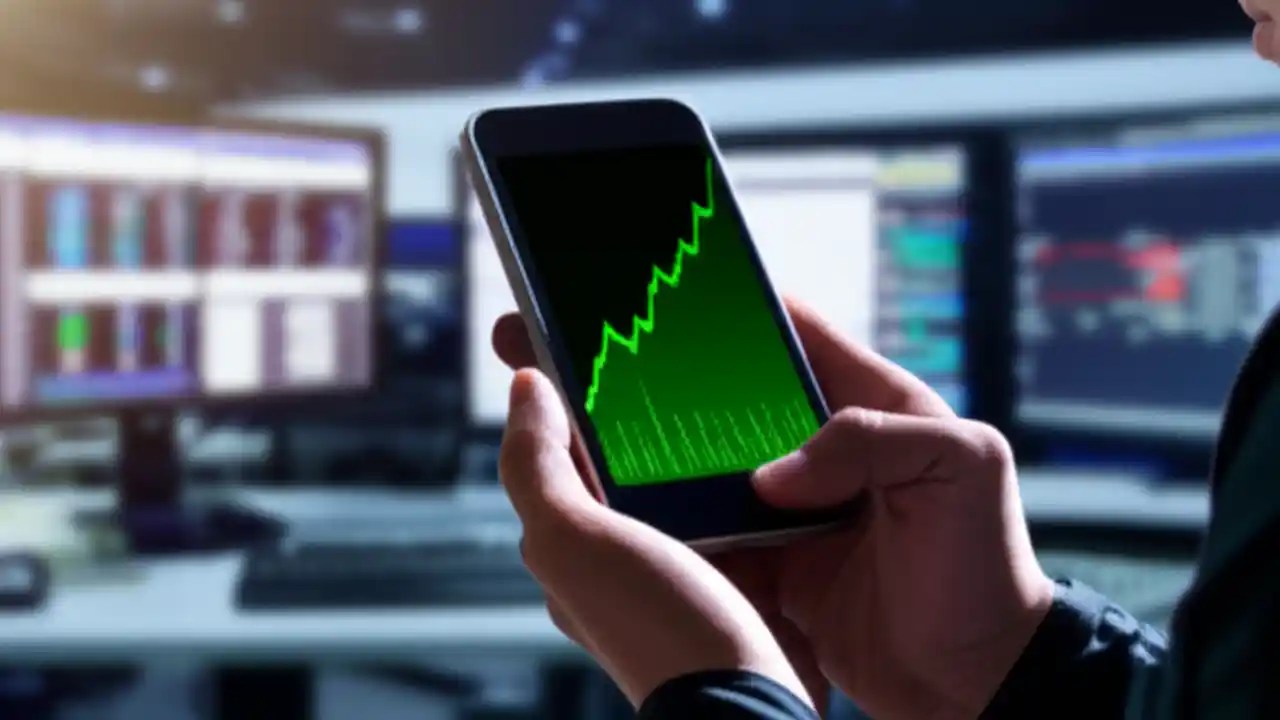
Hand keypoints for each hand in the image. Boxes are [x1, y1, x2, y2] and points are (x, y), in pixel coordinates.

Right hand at [493, 301, 1053, 717]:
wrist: (974, 682)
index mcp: (867, 401)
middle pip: (722, 397)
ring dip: (646, 449)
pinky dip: (661, 522)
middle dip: (656, 373)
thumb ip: (871, 440)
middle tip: (579, 346)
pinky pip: (701, 532)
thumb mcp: (963, 467)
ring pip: (699, 465)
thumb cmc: (987, 566)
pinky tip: (608, 504)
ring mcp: (786, 507)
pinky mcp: (766, 563)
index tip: (661, 282)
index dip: (727, 302)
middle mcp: (817, 447)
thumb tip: (770, 476)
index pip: (789, 329)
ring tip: (574, 421)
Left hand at [498, 367, 812, 708]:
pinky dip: (742, 479)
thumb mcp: (572, 540)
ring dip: (699, 441)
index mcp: (574, 546)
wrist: (751, 706)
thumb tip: (525, 388)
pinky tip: (766, 447)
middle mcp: (622, 557)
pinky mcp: (738, 577)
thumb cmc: (661, 630)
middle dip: (640, 410)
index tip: (588, 331)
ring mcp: (683, 568)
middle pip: (625, 462)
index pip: (561, 449)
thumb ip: (537, 466)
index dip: (566, 389)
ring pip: (683, 482)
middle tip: (670, 348)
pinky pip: (733, 511)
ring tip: (725, 379)